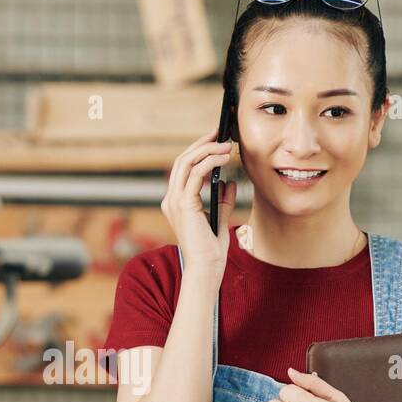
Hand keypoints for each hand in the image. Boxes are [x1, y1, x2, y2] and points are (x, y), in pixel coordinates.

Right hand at [160, 127, 236, 282]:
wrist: (207, 268)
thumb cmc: (211, 249)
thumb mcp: (220, 217)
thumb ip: (223, 199)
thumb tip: (230, 182)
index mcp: (176, 202)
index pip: (184, 168)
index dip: (199, 151)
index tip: (216, 140)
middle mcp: (171, 199)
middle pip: (183, 160)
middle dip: (202, 143)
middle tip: (221, 133)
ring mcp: (175, 201)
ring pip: (187, 163)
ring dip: (209, 150)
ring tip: (227, 145)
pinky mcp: (184, 204)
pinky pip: (196, 174)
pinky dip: (211, 162)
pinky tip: (225, 158)